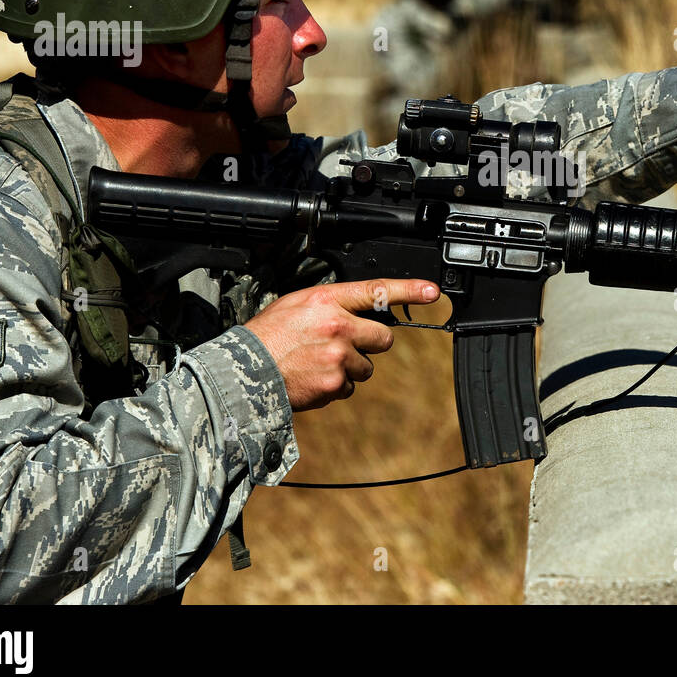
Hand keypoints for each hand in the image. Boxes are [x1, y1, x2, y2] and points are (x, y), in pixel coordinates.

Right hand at [243, 278, 439, 410]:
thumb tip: (357, 312)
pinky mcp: (336, 383)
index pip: (377, 290)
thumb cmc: (267, 336)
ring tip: (317, 363)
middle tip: (342, 346)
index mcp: (328, 299)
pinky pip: (349, 386)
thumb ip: (331, 305)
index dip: (410, 290)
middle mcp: (338, 325)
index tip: (433, 292)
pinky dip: (335, 386)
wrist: (244, 372)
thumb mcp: (296, 304)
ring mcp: (339, 356)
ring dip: (350, 367)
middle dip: (369, 344)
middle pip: (383, 337)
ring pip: (366, 366)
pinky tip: (312, 378)